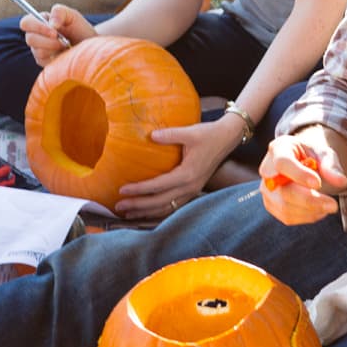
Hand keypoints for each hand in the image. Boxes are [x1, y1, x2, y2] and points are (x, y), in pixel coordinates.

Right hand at [20, 4, 94, 66]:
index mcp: (40, 22)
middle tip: (63, 41)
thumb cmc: (80, 30)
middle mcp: (36, 36)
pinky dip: (56, 58)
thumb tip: (51, 24)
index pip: (26, 23)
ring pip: (37, 52)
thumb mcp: (73, 16)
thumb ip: (60, 12)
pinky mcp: (44, 63)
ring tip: (66, 46)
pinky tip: (64, 54)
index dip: (37, 26)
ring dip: (54, 49)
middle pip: (29, 39)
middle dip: (48, 40)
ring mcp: (39, 51)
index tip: (54, 31)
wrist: (90, 47)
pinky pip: (44, 62)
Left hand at [113, 114, 243, 219]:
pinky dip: (159, 212)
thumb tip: (151, 135)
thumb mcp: (190, 132)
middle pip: (160, 202)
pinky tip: (147, 213)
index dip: (139, 189)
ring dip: (147, 212)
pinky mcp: (193, 190)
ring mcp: (192, 191)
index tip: (122, 190)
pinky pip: (174, 206)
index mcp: (188, 174)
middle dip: (138, 206)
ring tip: (128, 214)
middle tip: (119, 206)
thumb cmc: (208, 134)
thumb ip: (170, 134)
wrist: (227, 138)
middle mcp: (190, 187)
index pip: (158, 186)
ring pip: (166, 208)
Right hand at [259, 135, 346, 224]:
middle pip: (283, 191)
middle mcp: (267, 170)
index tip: (318, 184)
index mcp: (279, 149)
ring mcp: (267, 190)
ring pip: (286, 208)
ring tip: (328, 205)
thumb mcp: (324, 154)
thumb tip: (342, 181)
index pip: (282, 163)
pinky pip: (287, 217)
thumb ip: (331, 166)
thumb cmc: (312, 155)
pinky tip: (319, 209)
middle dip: (310, 200)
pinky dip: (307, 216)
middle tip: (333, 205)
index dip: (299, 175)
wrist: (304, 161)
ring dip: (311, 211)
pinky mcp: (271, 205)